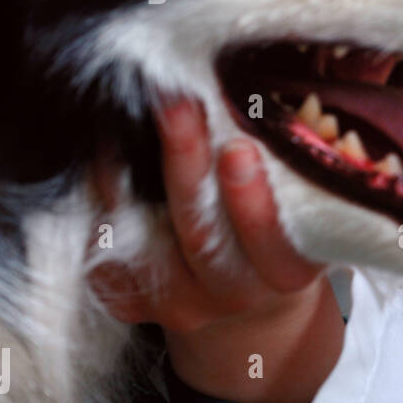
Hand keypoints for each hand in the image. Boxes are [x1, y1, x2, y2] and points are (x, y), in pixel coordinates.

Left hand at [90, 97, 344, 402]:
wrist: (241, 277)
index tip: (239, 148)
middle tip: (177, 109)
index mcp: (288, 270)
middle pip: (205, 241)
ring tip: (126, 117)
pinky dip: (101, 199)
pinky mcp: (132, 299)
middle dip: (188, 169)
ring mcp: (181, 303)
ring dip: (129, 177)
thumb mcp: (301, 197)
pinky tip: (106, 152)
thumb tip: (274, 100)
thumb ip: (295, 164)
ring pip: (147, 245)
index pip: (277, 248)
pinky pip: (105, 254)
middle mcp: (237, 294)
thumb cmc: (277, 218)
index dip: (254, 204)